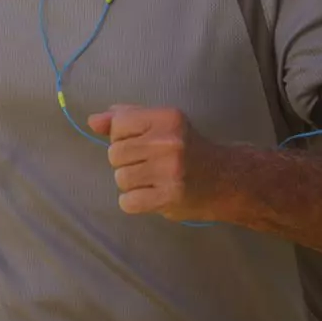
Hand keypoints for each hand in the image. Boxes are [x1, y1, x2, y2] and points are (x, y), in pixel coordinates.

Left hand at [88, 104, 222, 223]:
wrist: (229, 180)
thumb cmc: (189, 149)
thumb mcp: (163, 124)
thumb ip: (127, 119)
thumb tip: (92, 121)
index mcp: (166, 118)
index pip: (118, 125)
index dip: (122, 137)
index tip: (141, 144)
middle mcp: (168, 142)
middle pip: (115, 153)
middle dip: (126, 162)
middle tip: (148, 165)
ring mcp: (169, 171)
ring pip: (120, 178)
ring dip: (131, 183)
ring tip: (152, 180)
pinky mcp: (169, 197)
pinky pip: (128, 202)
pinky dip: (134, 202)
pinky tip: (151, 196)